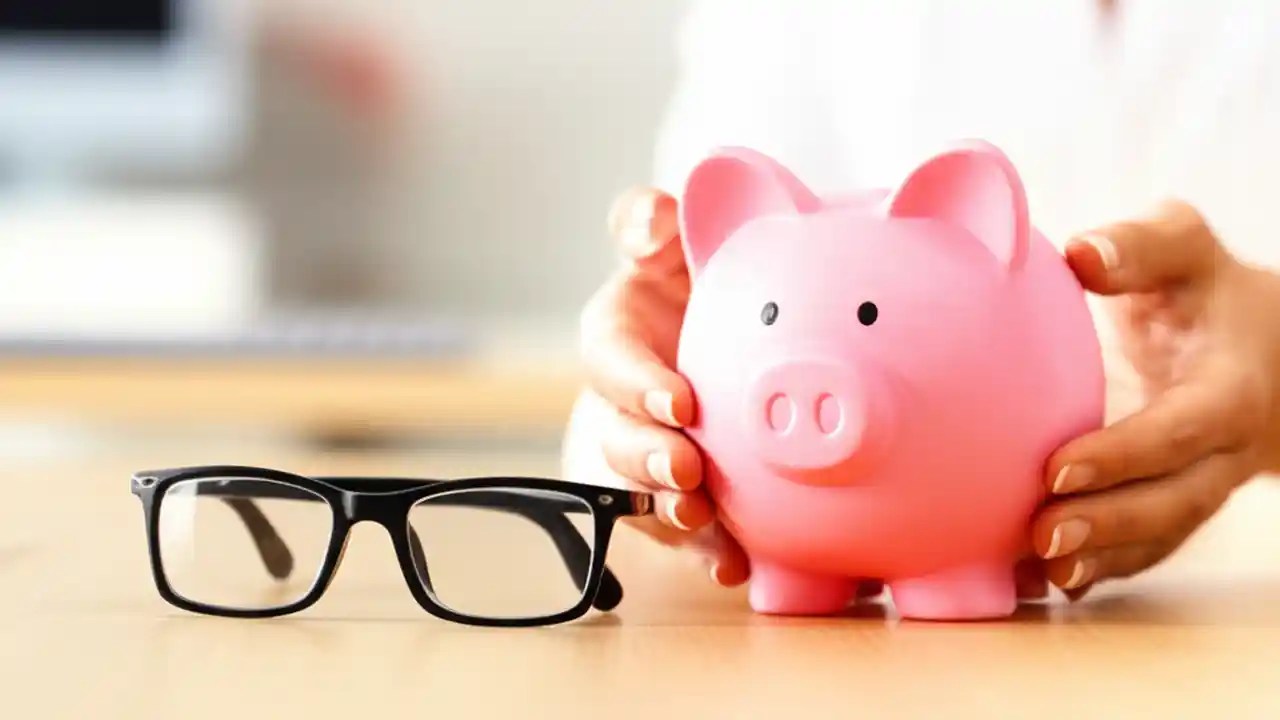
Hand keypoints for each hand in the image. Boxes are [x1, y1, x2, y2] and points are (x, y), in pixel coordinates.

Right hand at [564, 188, 750, 586]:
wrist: (722, 341)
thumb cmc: (693, 286)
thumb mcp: (673, 245)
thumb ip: (653, 223)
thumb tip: (650, 220)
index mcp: (617, 338)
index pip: (610, 358)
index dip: (636, 383)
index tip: (678, 402)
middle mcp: (619, 404)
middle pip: (615, 437)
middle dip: (647, 458)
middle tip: (687, 471)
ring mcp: (642, 455)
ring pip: (638, 492)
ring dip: (668, 510)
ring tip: (703, 520)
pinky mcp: (670, 497)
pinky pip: (679, 532)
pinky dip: (704, 550)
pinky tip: (733, 563)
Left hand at [1032, 200, 1279, 597]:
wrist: (1268, 347)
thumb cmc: (1206, 291)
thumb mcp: (1186, 248)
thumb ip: (1140, 246)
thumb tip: (1079, 252)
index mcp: (1228, 388)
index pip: (1180, 431)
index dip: (1125, 454)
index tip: (1056, 466)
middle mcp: (1224, 449)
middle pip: (1175, 500)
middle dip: (1111, 523)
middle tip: (1040, 535)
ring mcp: (1204, 483)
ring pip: (1163, 535)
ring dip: (1104, 558)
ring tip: (1041, 571)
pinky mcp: (1177, 502)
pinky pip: (1148, 547)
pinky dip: (1102, 568)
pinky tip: (1046, 582)